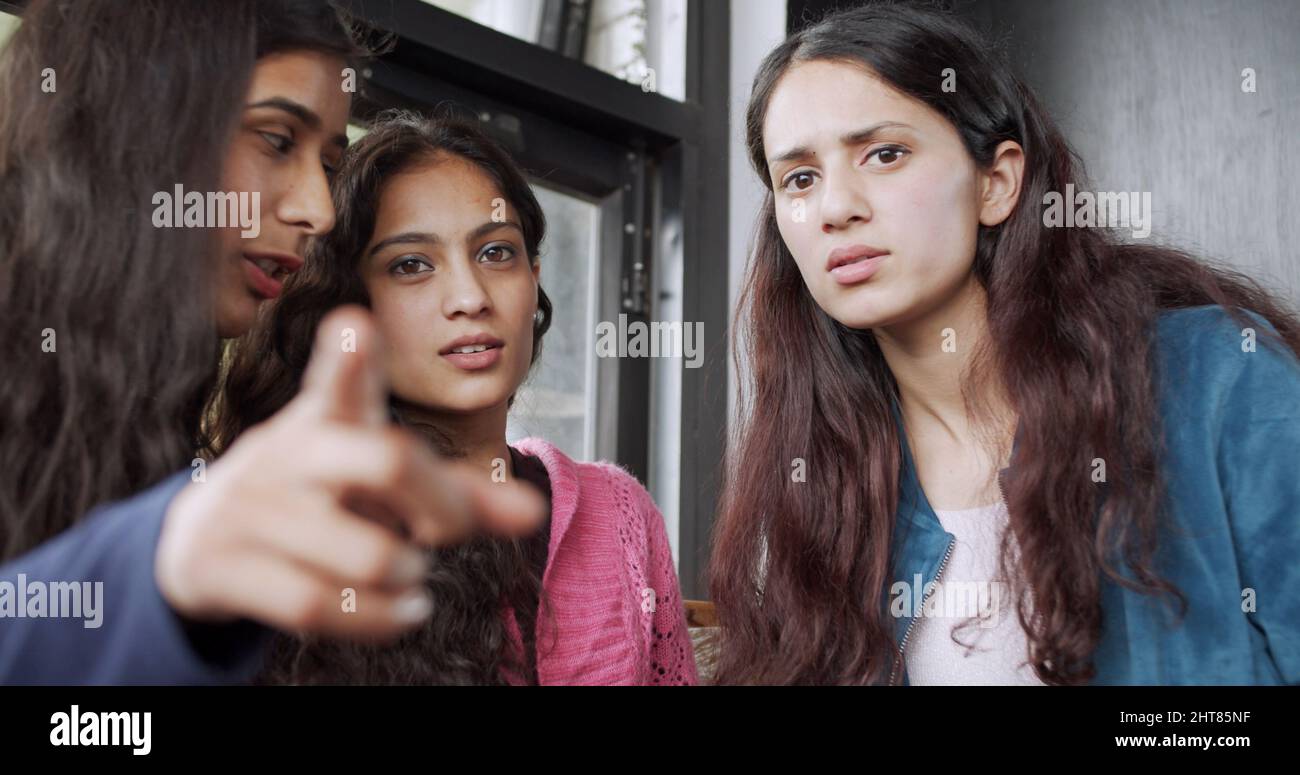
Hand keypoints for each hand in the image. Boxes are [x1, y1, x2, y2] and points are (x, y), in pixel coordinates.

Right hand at [155, 306, 546, 639]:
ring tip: (410, 574)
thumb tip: (534, 513)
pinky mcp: (221, 563)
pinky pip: (318, 606)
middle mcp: (288, 451)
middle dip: (442, 507)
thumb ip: (458, 492)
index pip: (338, 381)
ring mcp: (251, 505)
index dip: (349, 358)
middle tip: (446, 532)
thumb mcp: (378, 481)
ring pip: (368, 555)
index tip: (357, 324)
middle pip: (390, 462)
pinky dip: (378, 619)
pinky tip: (401, 611)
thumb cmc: (319, 497)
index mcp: (327, 418)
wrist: (202, 540)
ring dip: (408, 576)